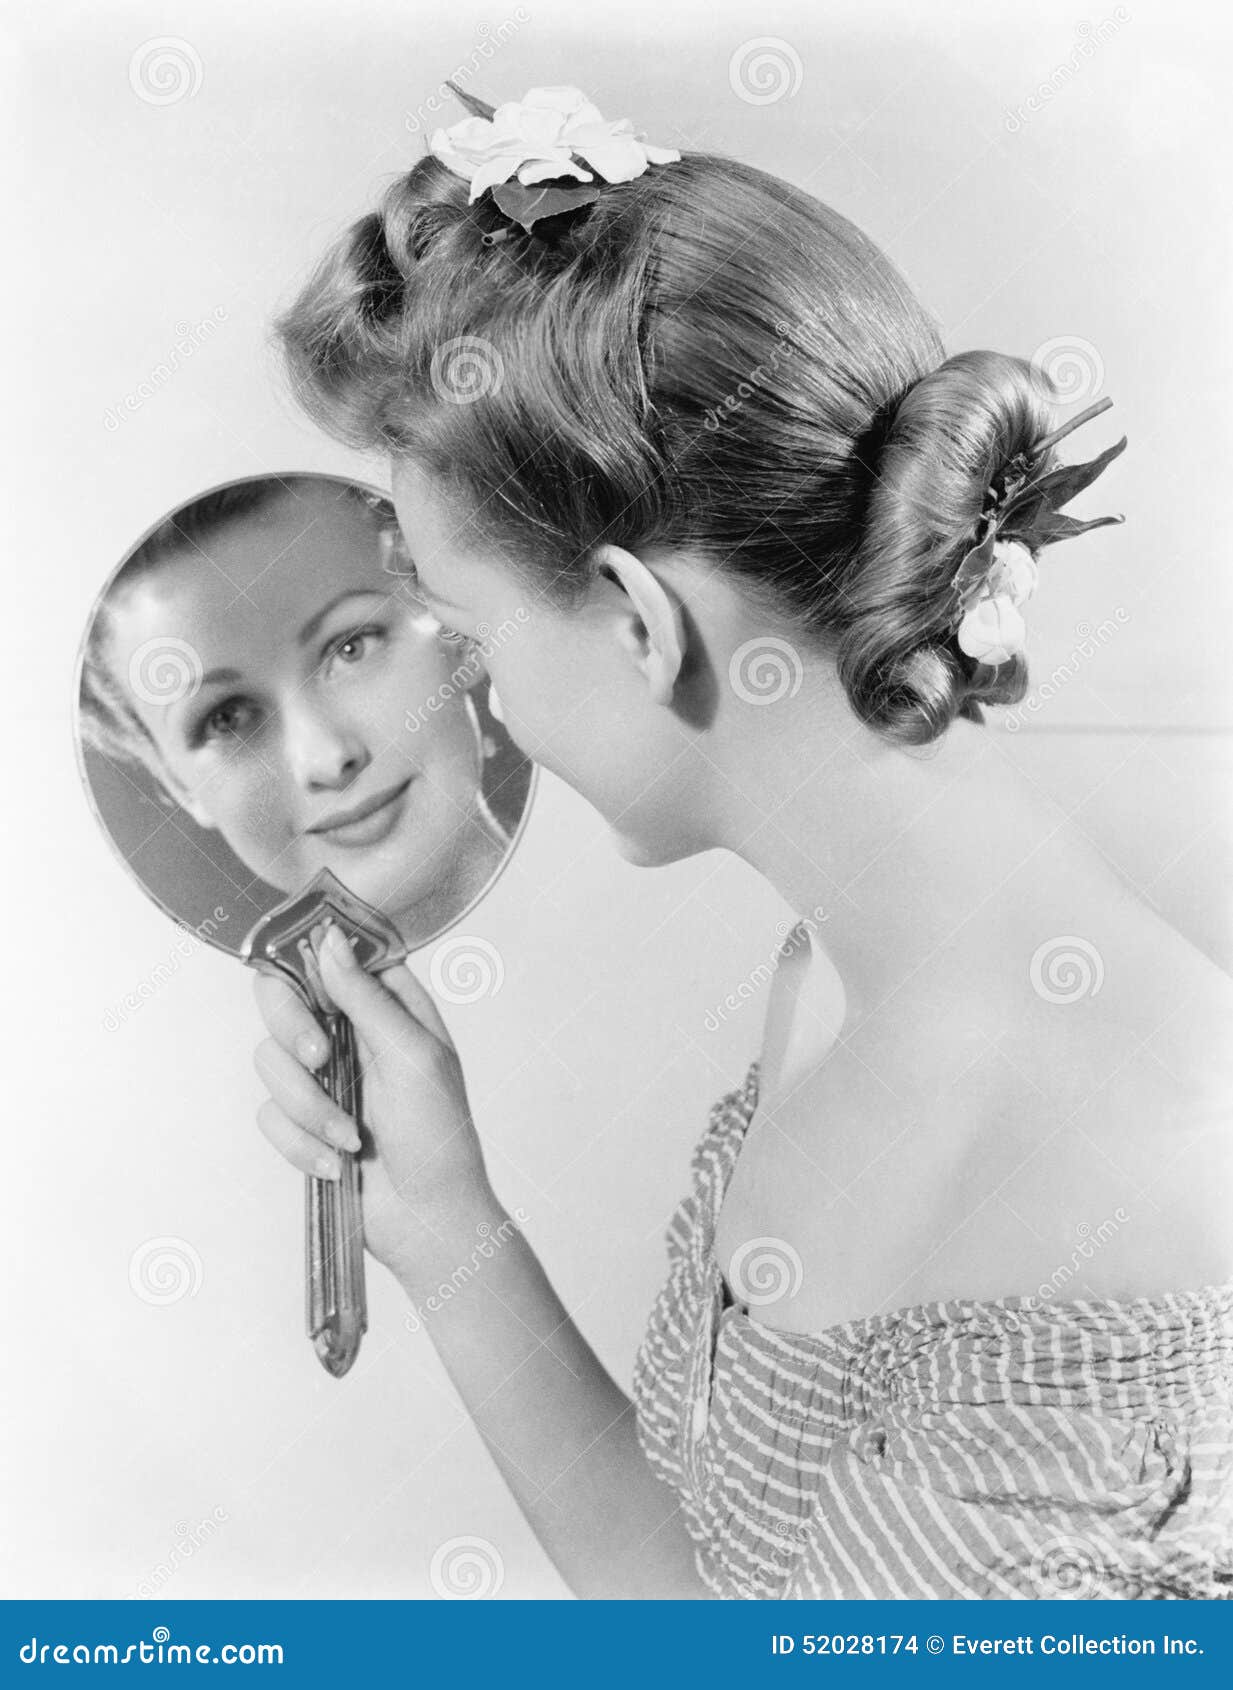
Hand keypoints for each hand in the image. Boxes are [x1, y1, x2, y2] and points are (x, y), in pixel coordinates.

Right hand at [252, 922, 490, 1278]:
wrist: (427, 1221)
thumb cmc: (439, 1136)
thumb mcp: (412, 1056)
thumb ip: (366, 998)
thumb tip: (328, 939)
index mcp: (388, 1006)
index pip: (334, 955)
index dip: (308, 956)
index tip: (303, 969)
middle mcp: (349, 1033)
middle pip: (283, 998)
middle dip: (293, 1031)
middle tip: (318, 1056)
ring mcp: (322, 1076)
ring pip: (269, 1061)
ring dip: (307, 1107)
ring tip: (348, 1139)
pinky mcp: (301, 1121)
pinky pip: (269, 1115)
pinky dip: (300, 1143)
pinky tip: (336, 1164)